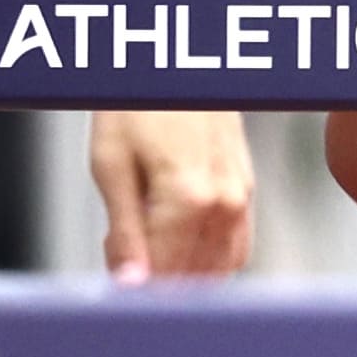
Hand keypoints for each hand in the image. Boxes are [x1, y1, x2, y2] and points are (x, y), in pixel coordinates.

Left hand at [90, 110, 253, 281]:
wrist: (179, 70)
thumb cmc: (140, 106)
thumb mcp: (112, 166)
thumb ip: (125, 233)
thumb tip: (128, 286)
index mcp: (189, 200)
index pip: (161, 278)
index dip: (129, 284)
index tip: (109, 264)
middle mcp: (224, 204)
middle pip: (188, 279)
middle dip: (151, 277)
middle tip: (122, 241)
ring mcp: (241, 199)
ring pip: (215, 271)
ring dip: (179, 271)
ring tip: (146, 233)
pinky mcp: (247, 192)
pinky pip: (233, 249)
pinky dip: (205, 259)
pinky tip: (176, 237)